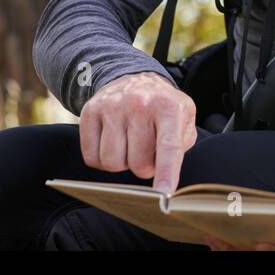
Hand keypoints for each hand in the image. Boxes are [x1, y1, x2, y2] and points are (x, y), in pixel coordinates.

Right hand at [79, 70, 196, 193]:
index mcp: (169, 107)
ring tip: (130, 146)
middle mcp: (140, 103)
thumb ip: (181, 148)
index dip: (166, 173)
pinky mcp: (90, 111)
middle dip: (144, 167)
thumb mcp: (184, 119)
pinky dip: (102, 160)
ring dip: (122, 163)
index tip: (164, 195)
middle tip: (147, 152)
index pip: (168, 146)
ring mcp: (112, 106)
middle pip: (137, 163)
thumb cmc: (162, 108)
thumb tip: (166, 182)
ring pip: (112, 163)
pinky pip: (92, 157)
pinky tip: (113, 143)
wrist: (133, 79)